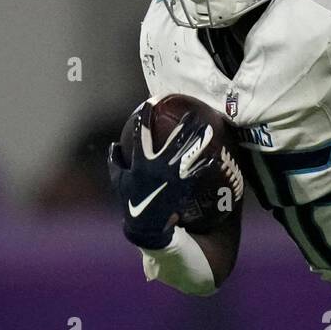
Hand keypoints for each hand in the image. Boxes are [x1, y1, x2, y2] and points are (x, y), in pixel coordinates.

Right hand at [107, 100, 210, 248]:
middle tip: (193, 114)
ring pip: (189, 154)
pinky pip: (198, 175)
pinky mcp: (183, 189)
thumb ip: (115, 163)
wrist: (146, 226)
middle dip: (183, 127)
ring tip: (209, 130)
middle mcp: (157, 167)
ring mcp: (172, 177)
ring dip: (199, 142)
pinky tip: (217, 158)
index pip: (142, 134)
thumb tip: (113, 146)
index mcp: (140, 163)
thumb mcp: (119, 182)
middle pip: (173, 141)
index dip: (145, 117)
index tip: (151, 102)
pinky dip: (207, 166)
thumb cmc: (133, 204)